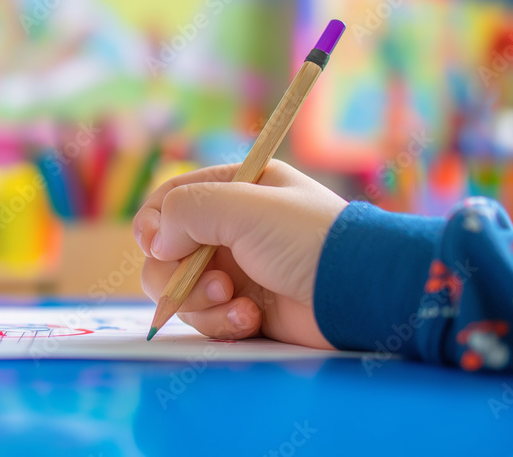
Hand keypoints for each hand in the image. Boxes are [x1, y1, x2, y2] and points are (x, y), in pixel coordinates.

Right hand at [133, 160, 347, 347]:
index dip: (154, 225)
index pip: (169, 200)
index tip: (158, 246)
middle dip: (178, 274)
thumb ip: (186, 210)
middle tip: (215, 283)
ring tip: (237, 303)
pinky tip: (250, 320)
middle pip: (165, 253)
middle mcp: (230, 228)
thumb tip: (157, 242)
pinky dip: (221, 322)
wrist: (359, 295)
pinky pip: (206, 318)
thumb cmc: (307, 240)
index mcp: (234, 189)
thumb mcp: (243, 207)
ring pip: (180, 290)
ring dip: (200, 302)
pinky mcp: (242, 309)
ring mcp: (236, 270)